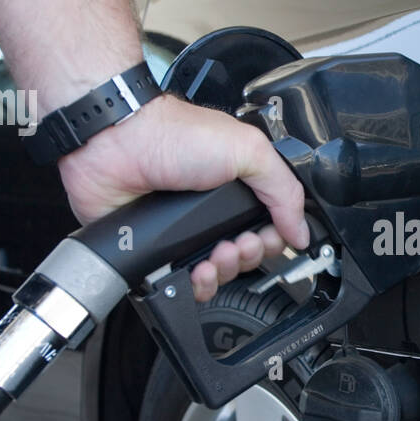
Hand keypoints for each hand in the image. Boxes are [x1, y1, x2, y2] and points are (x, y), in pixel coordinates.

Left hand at [57, 93, 308, 301]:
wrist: (118, 144)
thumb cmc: (173, 135)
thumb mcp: (248, 151)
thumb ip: (284, 190)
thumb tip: (301, 230)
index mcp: (237, 187)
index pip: (269, 227)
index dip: (273, 239)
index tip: (267, 236)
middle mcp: (212, 211)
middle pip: (247, 256)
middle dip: (249, 255)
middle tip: (238, 242)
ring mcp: (185, 232)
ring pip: (219, 274)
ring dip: (225, 271)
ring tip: (216, 254)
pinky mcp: (159, 251)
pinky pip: (184, 284)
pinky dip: (197, 285)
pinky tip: (197, 271)